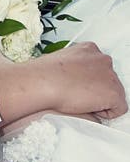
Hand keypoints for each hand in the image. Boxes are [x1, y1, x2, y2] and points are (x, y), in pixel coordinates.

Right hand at [0, 42, 126, 126]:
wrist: (43, 82)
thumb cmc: (43, 74)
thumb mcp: (58, 62)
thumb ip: (71, 67)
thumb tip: (71, 80)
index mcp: (89, 48)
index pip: (98, 67)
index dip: (88, 81)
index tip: (76, 86)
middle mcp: (103, 59)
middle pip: (108, 79)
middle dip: (96, 89)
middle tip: (77, 96)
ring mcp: (110, 75)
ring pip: (114, 93)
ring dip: (100, 99)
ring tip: (79, 102)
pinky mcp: (113, 93)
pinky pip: (118, 108)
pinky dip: (106, 113)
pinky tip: (87, 108)